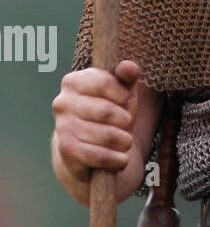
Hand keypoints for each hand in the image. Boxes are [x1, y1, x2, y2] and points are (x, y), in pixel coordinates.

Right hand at [51, 59, 142, 202]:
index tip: (125, 101)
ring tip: (123, 141)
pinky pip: (102, 156)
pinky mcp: (67, 151)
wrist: (84, 150)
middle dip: (126, 121)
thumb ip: (126, 76)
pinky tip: (120, 158)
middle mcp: (62, 103)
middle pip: (108, 111)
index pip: (105, 82)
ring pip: (108, 135)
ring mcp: (62, 127)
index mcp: (73, 82)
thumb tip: (129, 67)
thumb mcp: (120, 92)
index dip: (123, 95)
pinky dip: (118, 159)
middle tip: (125, 124)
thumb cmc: (107, 113)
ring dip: (125, 141)